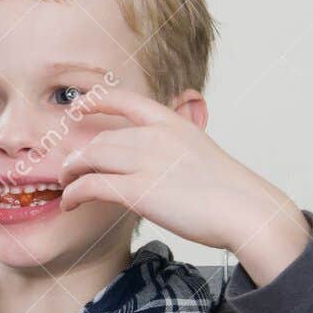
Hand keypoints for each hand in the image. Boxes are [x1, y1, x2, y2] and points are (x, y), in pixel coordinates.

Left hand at [57, 87, 309, 284]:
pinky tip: (70, 203)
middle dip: (78, 155)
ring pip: (89, 158)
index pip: (127, 102)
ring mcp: (146, 161)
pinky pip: (90, 185)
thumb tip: (150, 164)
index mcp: (173, 124)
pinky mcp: (138, 189)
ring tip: (65, 186)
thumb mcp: (200, 154)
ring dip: (70, 173)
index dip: (97, 101)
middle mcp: (156, 137)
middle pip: (100, 140)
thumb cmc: (229, 191)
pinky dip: (73, 193)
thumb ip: (172, 151)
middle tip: (67, 171)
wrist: (247, 211)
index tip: (77, 106)